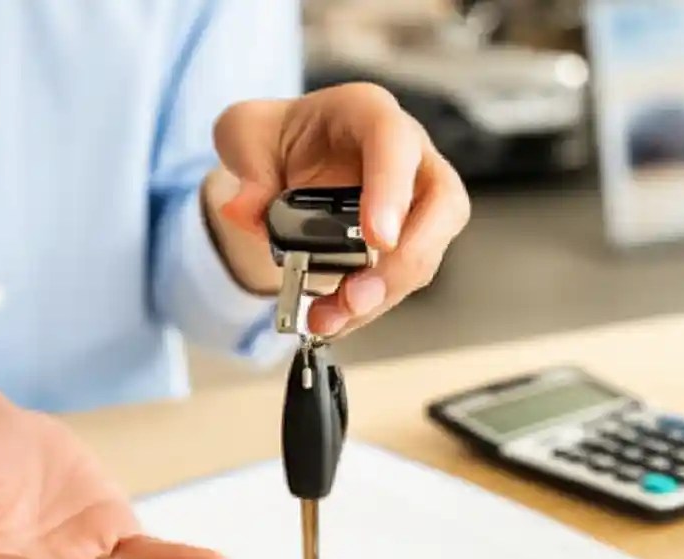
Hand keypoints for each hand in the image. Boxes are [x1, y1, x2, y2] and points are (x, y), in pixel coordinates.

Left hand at [206, 82, 470, 337]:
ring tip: (332, 318)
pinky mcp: (404, 243)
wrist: (283, 157)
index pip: (394, 141)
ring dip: (382, 295)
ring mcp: (413, 201)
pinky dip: (369, 306)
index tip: (376, 238)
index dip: (392, 190)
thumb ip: (244, 162)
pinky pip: (401, 278)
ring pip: (425, 252)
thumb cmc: (278, 136)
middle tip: (358, 296)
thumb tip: (247, 209)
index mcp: (368, 113)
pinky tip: (335, 319)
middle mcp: (407, 155)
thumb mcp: (243, 131)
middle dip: (403, 261)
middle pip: (440, 204)